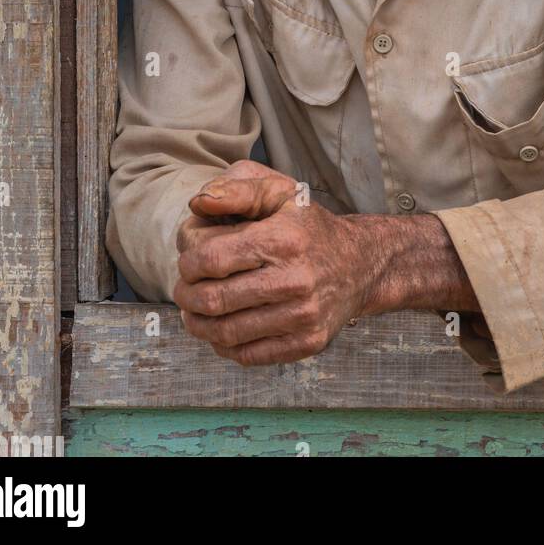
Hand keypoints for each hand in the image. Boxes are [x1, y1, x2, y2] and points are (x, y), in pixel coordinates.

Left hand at [172, 160, 378, 367]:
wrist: (359, 264)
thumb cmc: (309, 226)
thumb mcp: (280, 192)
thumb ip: (237, 190)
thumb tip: (198, 203)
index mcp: (284, 239)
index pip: (212, 259)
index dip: (188, 263)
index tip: (187, 261)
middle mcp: (296, 280)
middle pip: (214, 300)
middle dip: (186, 295)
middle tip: (184, 289)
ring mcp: (303, 316)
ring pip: (226, 333)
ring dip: (198, 324)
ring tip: (195, 311)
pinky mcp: (307, 342)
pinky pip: (248, 355)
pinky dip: (224, 345)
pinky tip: (221, 328)